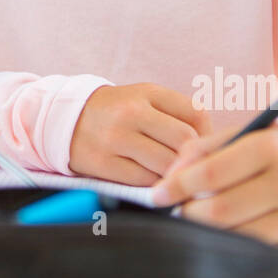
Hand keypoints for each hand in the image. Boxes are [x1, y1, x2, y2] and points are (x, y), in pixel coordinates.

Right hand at [69, 82, 212, 183]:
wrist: (64, 119)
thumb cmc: (117, 112)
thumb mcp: (144, 99)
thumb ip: (178, 114)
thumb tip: (213, 144)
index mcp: (146, 92)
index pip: (195, 113)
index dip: (209, 135)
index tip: (206, 148)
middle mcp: (131, 112)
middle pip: (183, 140)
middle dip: (194, 159)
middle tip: (195, 170)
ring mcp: (115, 138)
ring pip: (165, 164)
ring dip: (175, 175)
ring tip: (176, 178)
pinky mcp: (102, 163)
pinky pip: (143, 181)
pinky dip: (154, 185)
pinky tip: (155, 184)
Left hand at [150, 126, 277, 250]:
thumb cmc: (274, 151)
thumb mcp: (244, 136)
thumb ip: (202, 150)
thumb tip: (168, 178)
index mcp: (271, 148)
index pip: (211, 172)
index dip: (177, 185)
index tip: (156, 194)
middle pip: (219, 211)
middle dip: (189, 213)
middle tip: (178, 210)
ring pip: (235, 235)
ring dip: (207, 232)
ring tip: (201, 220)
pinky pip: (256, 251)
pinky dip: (234, 244)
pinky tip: (228, 232)